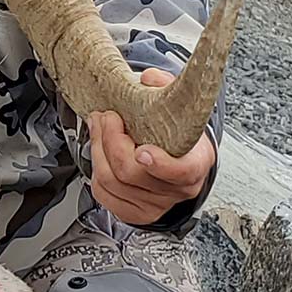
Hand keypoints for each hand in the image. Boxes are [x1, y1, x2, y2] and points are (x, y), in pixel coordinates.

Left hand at [88, 68, 215, 226]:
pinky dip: (95, 168)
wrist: (183, 160)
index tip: (143, 150)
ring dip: (97, 149)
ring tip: (98, 126)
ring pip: (111, 182)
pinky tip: (99, 150)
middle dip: (111, 140)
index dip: (159, 164)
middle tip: (106, 117)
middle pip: (131, 173)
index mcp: (195, 165)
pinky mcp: (134, 212)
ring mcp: (154, 205)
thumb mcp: (184, 108)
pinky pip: (102, 194)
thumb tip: (148, 78)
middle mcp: (176, 190)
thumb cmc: (183, 135)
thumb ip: (168, 87)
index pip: (180, 172)